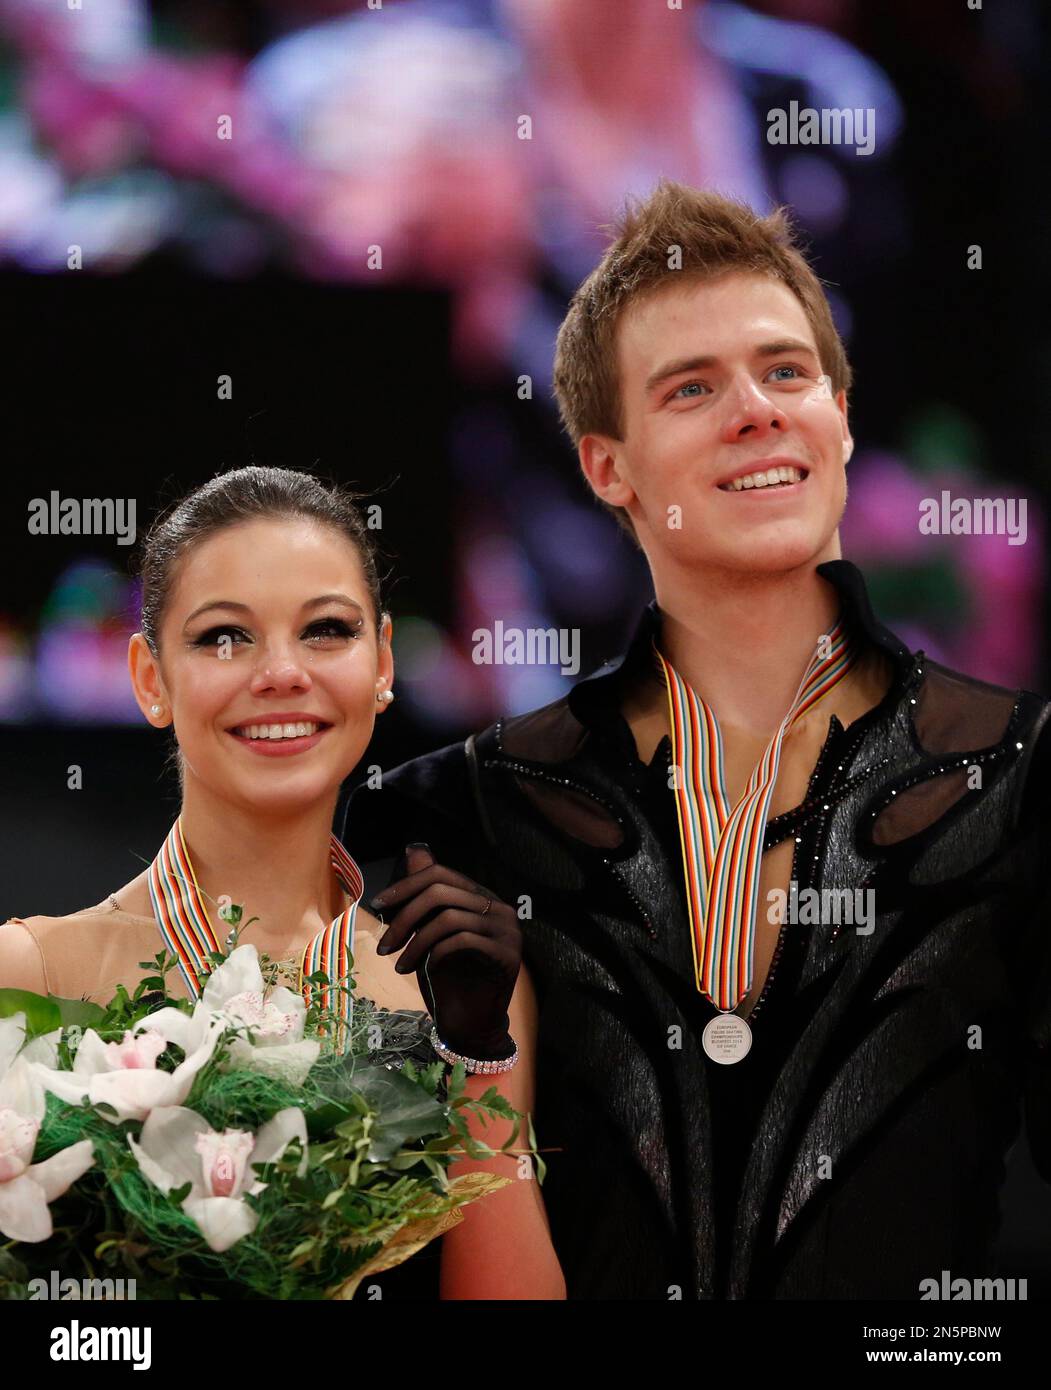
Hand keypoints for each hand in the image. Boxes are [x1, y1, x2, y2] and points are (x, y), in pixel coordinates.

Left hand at [369, 844, 521, 1059]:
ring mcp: (507, 931)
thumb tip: (414, 848)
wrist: (470, 1024)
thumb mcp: (428, 932)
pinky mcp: (508, 956)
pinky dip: (435, 953)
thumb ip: (424, 896)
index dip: (406, 885)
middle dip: (405, 916)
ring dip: (415, 941)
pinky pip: (463, 941)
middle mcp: (499, 909)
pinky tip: (425, 970)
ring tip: (398, 964)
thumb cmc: (448, 978)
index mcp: (481, 898)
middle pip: (442, 892)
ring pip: (449, 917)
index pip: (441, 874)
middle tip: (385, 945)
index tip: (378, 906)